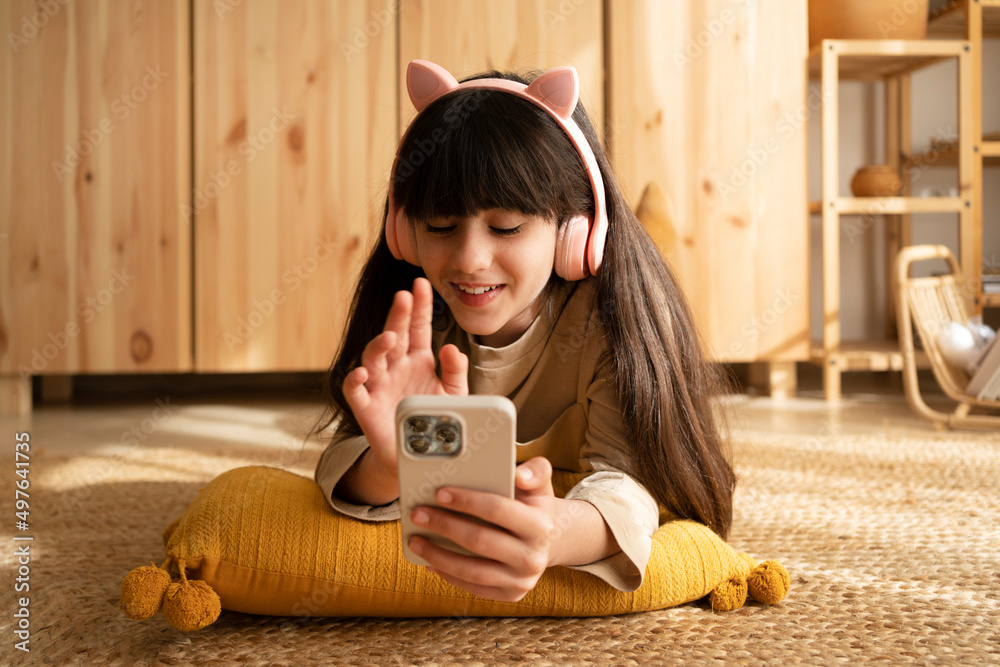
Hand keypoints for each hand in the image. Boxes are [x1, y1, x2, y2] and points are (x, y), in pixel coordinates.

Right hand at [342, 278, 468, 477]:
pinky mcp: (366, 408)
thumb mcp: (454, 394)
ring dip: (379, 346)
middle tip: (404, 297)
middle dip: (398, 316)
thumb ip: (455, 371)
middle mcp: (396, 368)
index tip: (421, 285)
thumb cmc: (434, 421)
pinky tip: (362, 373)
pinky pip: (356, 391)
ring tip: (389, 337)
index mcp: (418, 360)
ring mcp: (379, 385)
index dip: (419, 307)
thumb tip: (451, 348)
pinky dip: (355, 380)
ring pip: (373, 359)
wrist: (419, 458)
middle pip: (394, 335)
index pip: (417, 327)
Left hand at [407, 457, 559, 601]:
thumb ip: (536, 470)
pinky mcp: (510, 596)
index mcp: (541, 526)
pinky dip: (447, 573)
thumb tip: (520, 474)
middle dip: (444, 526)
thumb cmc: (533, 506)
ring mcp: (522, 581)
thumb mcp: (540, 484)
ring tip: (415, 540)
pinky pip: (472, 586)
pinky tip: (429, 559)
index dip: (467, 501)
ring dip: (438, 555)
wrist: (549, 541)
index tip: (439, 493)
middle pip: (480, 541)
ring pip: (472, 570)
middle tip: (418, 513)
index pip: (498, 510)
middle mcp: (534, 557)